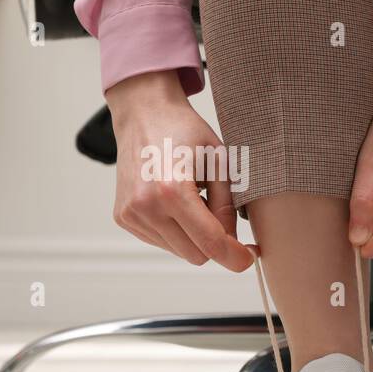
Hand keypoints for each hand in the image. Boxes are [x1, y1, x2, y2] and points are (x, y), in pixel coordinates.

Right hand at [106, 71, 251, 271]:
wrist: (144, 114)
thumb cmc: (185, 132)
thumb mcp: (220, 164)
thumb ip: (227, 208)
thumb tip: (233, 245)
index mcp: (172, 191)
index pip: (210, 244)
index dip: (235, 257)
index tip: (249, 257)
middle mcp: (146, 206)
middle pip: (197, 255)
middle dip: (214, 242)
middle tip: (219, 212)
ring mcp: (131, 214)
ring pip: (180, 251)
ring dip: (194, 236)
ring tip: (192, 199)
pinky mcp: (123, 217)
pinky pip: (162, 242)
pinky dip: (176, 230)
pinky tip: (174, 202)